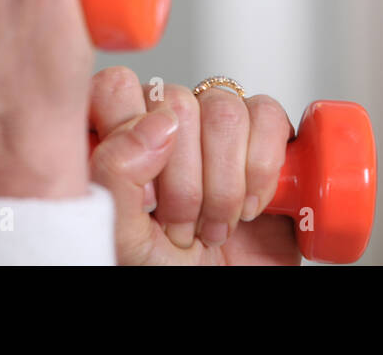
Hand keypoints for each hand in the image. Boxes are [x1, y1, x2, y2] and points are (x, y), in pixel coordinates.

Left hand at [88, 66, 300, 264]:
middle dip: (185, 181)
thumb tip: (158, 123)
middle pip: (176, 101)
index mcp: (118, 136)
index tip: (142, 198)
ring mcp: (214, 125)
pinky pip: (267, 116)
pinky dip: (262, 170)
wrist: (229, 295)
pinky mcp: (262, 134)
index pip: (116, 86)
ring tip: (214, 225)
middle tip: (182, 225)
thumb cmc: (163, 272)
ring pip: (224, 109)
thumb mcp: (123, 235)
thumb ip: (115, 173)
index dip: (131, 138)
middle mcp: (163, 122)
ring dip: (225, 184)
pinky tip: (249, 206)